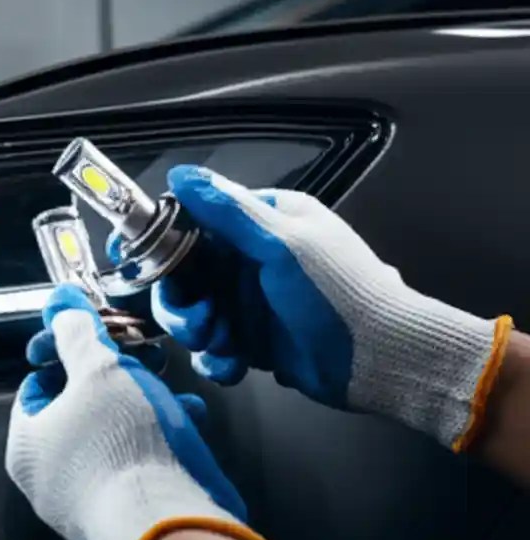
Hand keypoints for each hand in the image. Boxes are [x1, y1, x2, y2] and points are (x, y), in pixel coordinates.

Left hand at [6, 285, 272, 539]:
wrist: (169, 528)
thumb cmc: (123, 446)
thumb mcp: (99, 370)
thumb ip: (77, 333)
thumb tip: (59, 301)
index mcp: (28, 444)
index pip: (37, 384)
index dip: (68, 354)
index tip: (99, 338)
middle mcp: (50, 479)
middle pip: (79, 410)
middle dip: (117, 378)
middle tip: (144, 357)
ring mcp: (87, 504)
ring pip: (115, 437)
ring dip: (147, 406)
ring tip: (173, 390)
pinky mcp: (128, 518)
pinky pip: (140, 467)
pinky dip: (162, 441)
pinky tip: (188, 423)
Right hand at [152, 165, 512, 451]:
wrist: (379, 360)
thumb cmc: (338, 293)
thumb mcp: (281, 244)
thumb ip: (228, 210)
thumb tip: (182, 174)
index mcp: (266, 221)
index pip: (199, 223)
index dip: (172, 246)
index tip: (160, 267)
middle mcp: (254, 258)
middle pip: (188, 274)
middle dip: (184, 302)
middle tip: (200, 321)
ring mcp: (252, 302)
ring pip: (196, 312)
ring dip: (199, 332)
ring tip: (222, 345)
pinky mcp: (254, 342)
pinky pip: (214, 347)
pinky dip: (216, 359)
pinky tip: (232, 365)